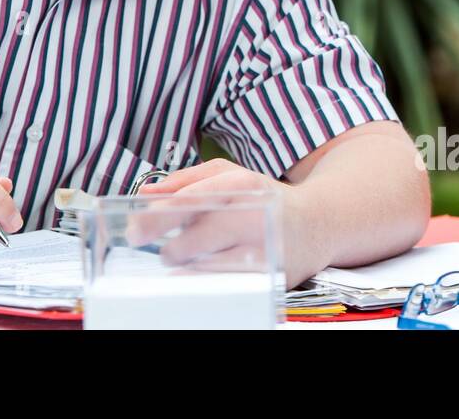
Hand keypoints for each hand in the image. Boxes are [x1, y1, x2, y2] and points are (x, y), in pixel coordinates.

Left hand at [134, 158, 327, 289]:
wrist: (321, 222)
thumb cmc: (266, 197)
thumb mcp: (231, 176)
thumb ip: (186, 180)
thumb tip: (145, 193)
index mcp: (241, 185)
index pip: (193, 200)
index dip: (159, 216)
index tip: (136, 227)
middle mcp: (254, 214)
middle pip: (197, 238)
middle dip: (171, 248)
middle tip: (166, 250)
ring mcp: (264, 247)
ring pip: (209, 265)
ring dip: (187, 265)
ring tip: (184, 257)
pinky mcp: (271, 275)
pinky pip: (227, 283)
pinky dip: (206, 281)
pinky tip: (198, 275)